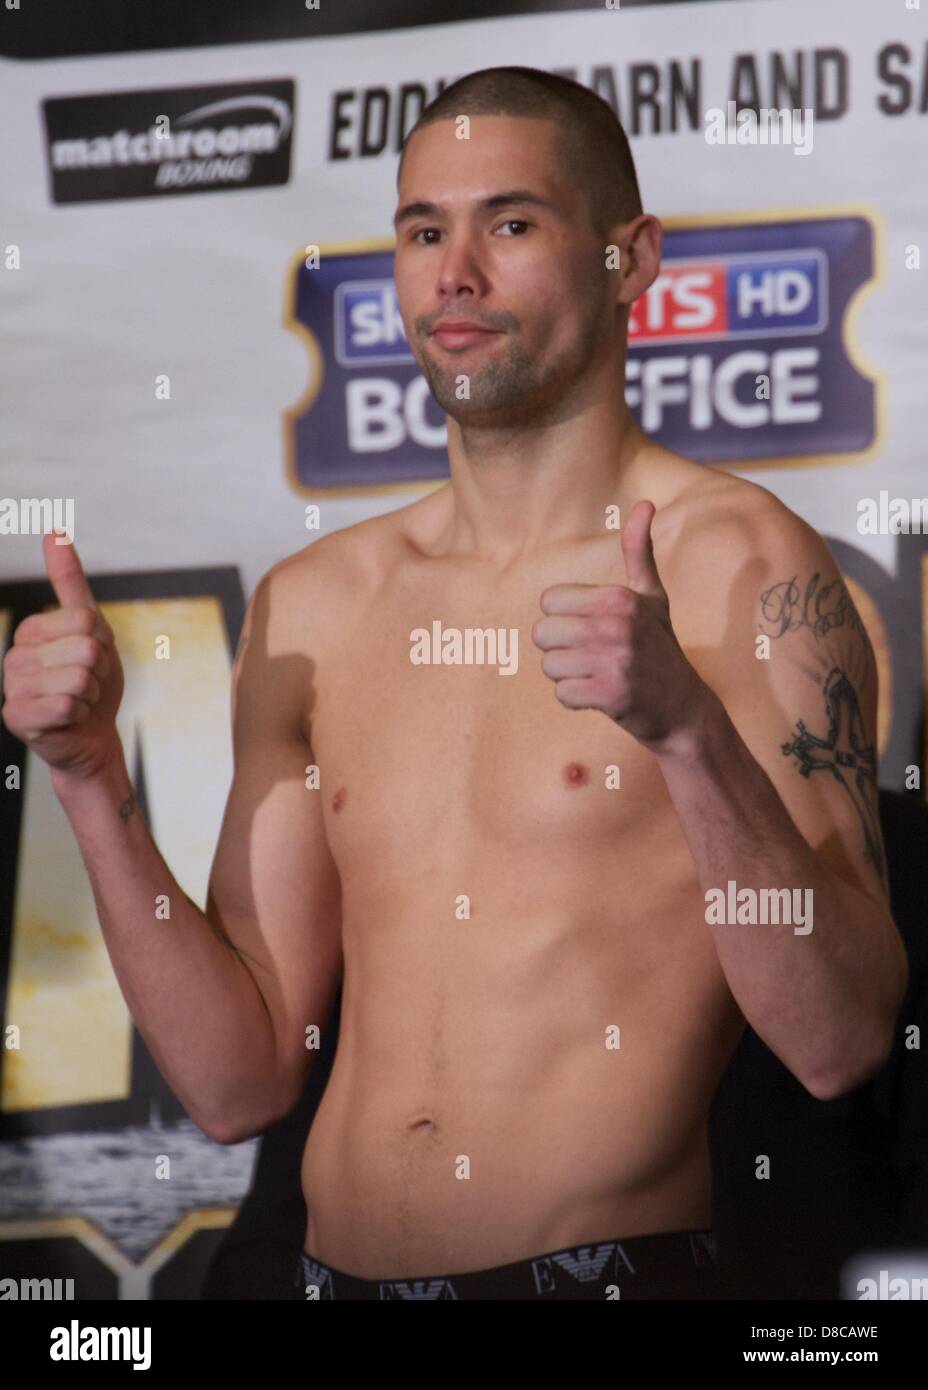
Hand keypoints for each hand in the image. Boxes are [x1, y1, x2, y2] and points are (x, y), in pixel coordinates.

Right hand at [1, 531, 123, 778]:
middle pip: (85, 648)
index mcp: (30, 630)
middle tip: (87, 684)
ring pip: (77, 678)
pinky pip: (66, 705)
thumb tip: (54, 533)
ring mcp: (13, 688)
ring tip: (79, 700)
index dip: (103, 643)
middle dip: (99, 671)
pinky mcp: (17, 718)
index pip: (86, 620)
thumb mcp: (90, 626)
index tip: (92, 658)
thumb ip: (69, 581)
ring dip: (91, 693)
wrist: (92, 734)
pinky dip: (80, 714)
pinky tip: (69, 718)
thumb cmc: (91, 680)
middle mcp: (14, 656)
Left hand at [531, 500, 712, 753]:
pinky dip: (575, 699)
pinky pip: (562, 694)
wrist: (684, 707)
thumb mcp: (652, 597)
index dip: (564, 619)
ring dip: (568, 675)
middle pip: (542, 633)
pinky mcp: (610, 695)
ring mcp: (614, 661)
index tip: (592, 630)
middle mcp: (616, 625)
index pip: (548, 601)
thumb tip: (645, 503)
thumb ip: (639, 552)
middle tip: (591, 656)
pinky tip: (601, 695)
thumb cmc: (660, 647)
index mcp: (619, 598)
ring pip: (549, 666)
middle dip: (560, 649)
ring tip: (597, 674)